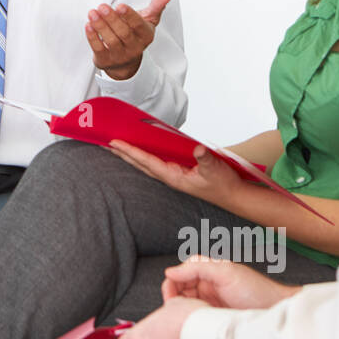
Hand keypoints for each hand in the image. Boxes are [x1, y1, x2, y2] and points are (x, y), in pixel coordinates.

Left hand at [86, 0, 172, 79]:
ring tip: (92, 12)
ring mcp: (120, 56)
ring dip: (100, 26)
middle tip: (102, 6)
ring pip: (110, 41)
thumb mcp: (148, 20)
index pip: (139, 26)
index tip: (120, 5)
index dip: (130, 16)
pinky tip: (88, 25)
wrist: (126, 62)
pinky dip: (92, 37)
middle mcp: (135, 48)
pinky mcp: (105, 60)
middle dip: (112, 19)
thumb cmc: (136, 35)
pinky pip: (98, 49)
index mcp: (146, 36)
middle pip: (123, 33)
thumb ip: (157, 5)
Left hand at [109, 138, 244, 206]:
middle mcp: (170, 176)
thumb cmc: (224, 184)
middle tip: (105, 143)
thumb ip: (206, 159)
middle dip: (123, 154)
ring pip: (146, 163)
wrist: (234, 196)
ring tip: (116, 146)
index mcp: (174, 177)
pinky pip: (156, 162)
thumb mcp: (216, 169)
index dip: (130, 152)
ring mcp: (173, 175)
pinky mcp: (178, 172)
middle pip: (140, 163)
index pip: (147, 161)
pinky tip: (140, 150)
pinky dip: (145, 155)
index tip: (115, 143)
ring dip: (131, 155)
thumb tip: (198, 149)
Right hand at [161, 254, 299, 309]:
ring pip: (185, 305)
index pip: (179, 275)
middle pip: (179, 290)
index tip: (170, 296)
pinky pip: (195, 318)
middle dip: (174, 298)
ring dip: (182, 311)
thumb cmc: (257, 290)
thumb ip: (197, 267)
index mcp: (208, 272)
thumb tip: (170, 271)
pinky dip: (190, 321)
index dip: (171, 284)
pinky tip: (193, 325)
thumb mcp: (226, 273)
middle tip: (176, 310)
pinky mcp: (213, 318)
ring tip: (185, 318)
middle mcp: (207, 286)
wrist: (276, 313)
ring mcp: (210, 303)